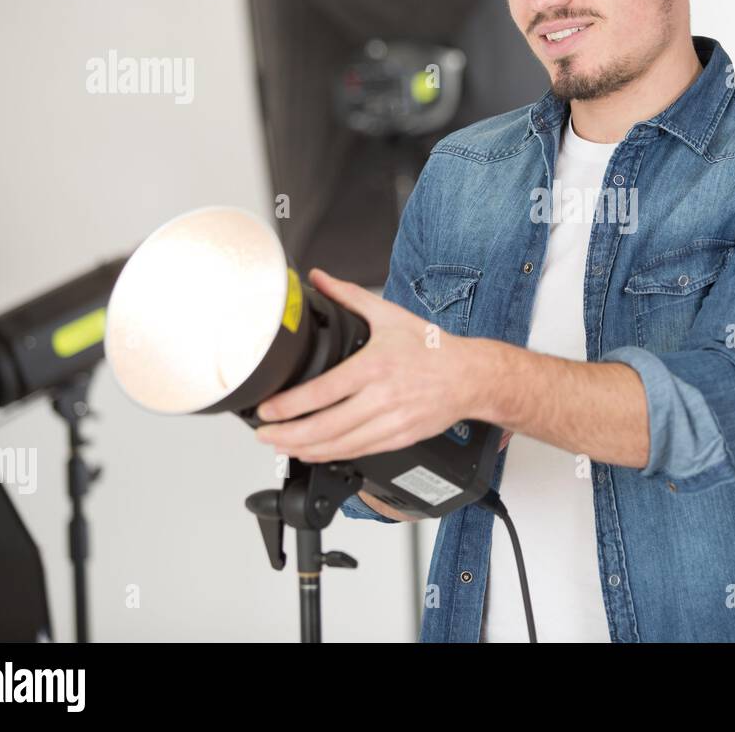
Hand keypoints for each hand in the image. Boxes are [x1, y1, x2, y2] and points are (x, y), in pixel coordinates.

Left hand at [253, 268, 491, 461]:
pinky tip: (315, 452)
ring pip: (340, 445)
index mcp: (375, 366)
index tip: (266, 410)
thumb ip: (349, 296)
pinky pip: (359, 452)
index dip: (288, 406)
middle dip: (288, 435)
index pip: (322, 392)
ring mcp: (392, 422)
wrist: (470, 376)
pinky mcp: (399, 439)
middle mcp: (382, 398)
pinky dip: (332, 455)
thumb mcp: (389, 315)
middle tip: (264, 434)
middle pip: (326, 426)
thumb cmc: (432, 348)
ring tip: (281, 445)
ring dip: (306, 449)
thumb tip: (319, 278)